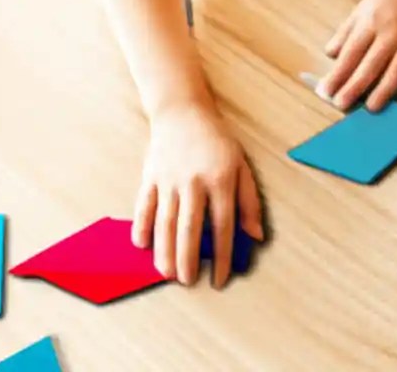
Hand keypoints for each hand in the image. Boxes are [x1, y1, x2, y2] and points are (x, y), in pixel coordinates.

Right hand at [133, 104, 263, 287]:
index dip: (223, 255)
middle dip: (189, 258)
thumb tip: (255, 235)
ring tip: (166, 274)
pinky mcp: (150, 177)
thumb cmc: (217, 142)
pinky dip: (141, 226)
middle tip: (188, 283)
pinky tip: (141, 245)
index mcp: (220, 181)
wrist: (183, 113)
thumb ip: (249, 201)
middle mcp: (194, 182)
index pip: (223, 226)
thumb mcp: (242, 166)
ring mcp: (169, 180)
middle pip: (190, 228)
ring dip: (165, 250)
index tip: (220, 278)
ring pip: (165, 221)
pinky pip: (144, 205)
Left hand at [320, 0, 396, 110]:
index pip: (350, 53)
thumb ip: (347, 29)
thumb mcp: (367, 5)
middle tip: (341, 105)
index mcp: (372, 20)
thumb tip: (330, 53)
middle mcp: (391, 33)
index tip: (325, 91)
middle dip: (353, 88)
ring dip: (381, 93)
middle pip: (370, 67)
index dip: (337, 74)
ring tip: (370, 108)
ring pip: (395, 73)